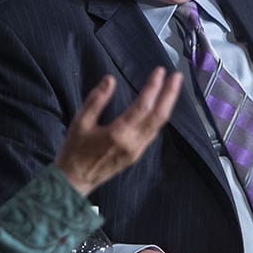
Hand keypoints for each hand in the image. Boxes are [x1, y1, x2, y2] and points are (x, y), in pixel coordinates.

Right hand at [53, 67, 181, 195]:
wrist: (75, 181)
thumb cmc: (74, 151)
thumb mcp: (80, 122)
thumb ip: (96, 100)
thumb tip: (110, 80)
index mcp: (118, 133)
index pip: (143, 106)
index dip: (153, 87)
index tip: (160, 71)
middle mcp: (132, 143)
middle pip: (159, 116)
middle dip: (170, 95)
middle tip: (177, 76)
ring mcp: (137, 151)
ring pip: (158, 125)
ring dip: (167, 105)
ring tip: (172, 88)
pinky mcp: (136, 155)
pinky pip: (152, 133)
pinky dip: (159, 118)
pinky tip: (160, 108)